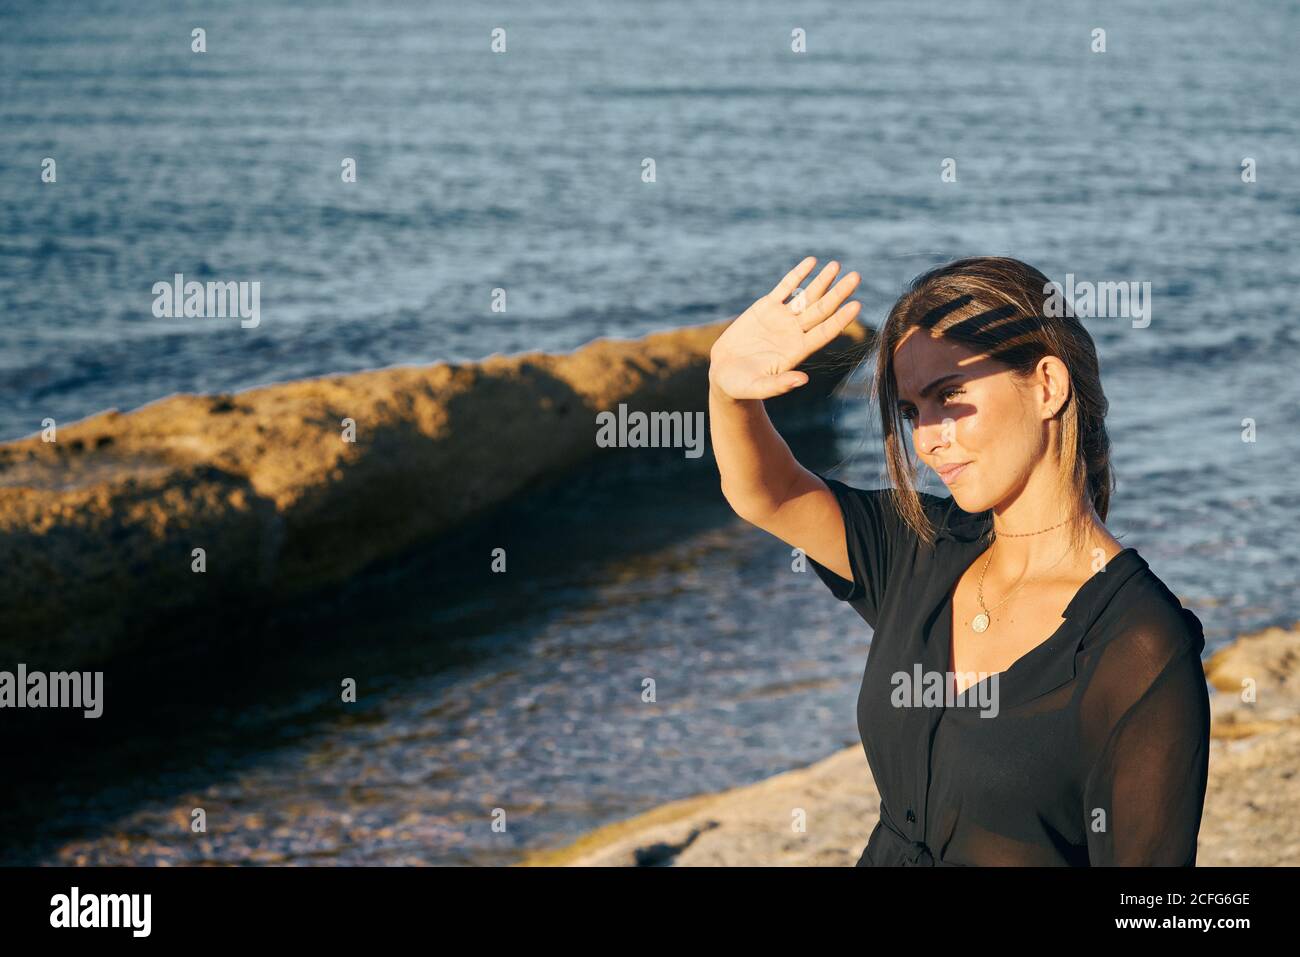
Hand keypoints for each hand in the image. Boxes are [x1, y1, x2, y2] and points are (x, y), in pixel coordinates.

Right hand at [709, 257, 860, 400]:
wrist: (724, 371)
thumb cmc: (741, 385)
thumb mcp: (758, 387)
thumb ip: (780, 385)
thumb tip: (803, 380)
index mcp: (797, 350)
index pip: (825, 332)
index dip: (841, 319)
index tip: (856, 305)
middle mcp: (795, 332)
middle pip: (822, 309)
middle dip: (838, 293)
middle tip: (856, 277)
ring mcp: (782, 318)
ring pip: (807, 295)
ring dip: (822, 281)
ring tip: (836, 265)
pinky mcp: (767, 307)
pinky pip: (785, 287)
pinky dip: (798, 274)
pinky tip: (811, 262)